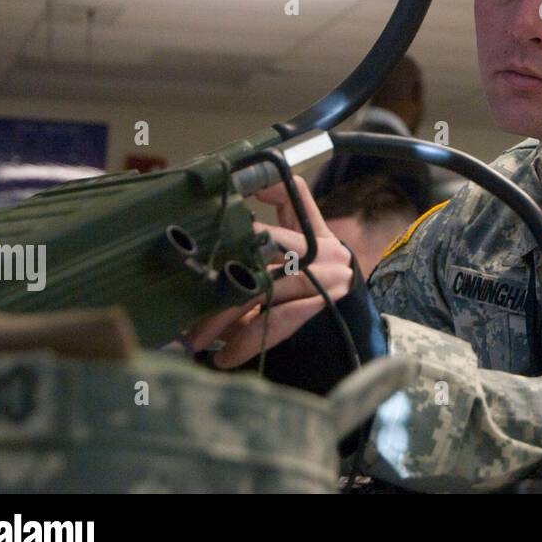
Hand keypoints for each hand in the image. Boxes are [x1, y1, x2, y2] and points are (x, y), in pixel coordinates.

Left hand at [186, 175, 355, 368]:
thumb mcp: (299, 259)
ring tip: (195, 339)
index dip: (267, 185)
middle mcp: (321, 250)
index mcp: (313, 233)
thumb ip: (266, 245)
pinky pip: (279, 320)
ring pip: (263, 286)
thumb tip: (210, 255)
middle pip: (261, 246)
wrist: (357, 324)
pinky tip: (226, 357)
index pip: (293, 194)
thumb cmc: (316, 290)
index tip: (230, 192)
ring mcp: (325, 276)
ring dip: (224, 316)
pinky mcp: (323, 305)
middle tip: (183, 298)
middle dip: (218, 274)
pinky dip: (249, 340)